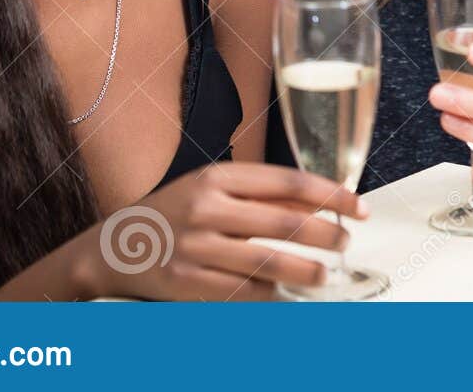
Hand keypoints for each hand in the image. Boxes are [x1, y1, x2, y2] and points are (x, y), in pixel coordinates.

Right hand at [79, 162, 367, 300]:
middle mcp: (206, 208)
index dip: (331, 195)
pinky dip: (268, 295)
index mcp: (218, 177)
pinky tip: (283, 294)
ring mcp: (194, 247)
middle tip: (345, 242)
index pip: (289, 182)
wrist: (113, 247)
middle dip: (326, 234)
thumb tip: (323, 202)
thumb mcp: (213, 189)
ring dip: (305, 271)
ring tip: (324, 274)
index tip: (359, 207)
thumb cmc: (175, 213)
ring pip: (267, 262)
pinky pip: (241, 292)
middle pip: (285, 222)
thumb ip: (261, 194)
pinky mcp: (185, 283)